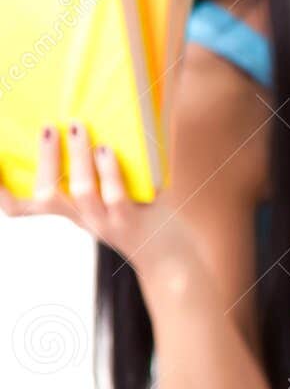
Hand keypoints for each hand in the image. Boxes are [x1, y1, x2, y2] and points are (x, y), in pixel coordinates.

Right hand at [0, 123, 187, 273]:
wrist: (173, 262)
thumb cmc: (145, 221)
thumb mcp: (112, 200)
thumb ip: (101, 174)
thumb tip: (99, 126)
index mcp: (70, 212)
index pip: (20, 208)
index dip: (1, 192)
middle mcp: (82, 219)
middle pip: (47, 196)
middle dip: (44, 159)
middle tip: (47, 127)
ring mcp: (105, 223)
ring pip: (80, 192)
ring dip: (76, 158)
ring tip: (77, 127)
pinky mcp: (131, 223)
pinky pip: (114, 196)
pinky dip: (108, 171)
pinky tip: (107, 149)